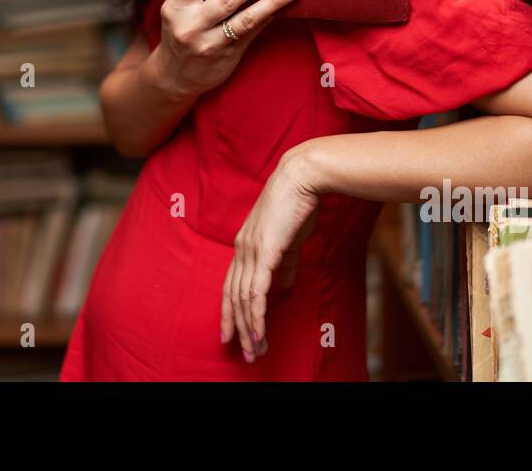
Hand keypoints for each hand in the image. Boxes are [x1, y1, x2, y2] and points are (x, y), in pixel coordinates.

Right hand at [144, 0, 298, 99]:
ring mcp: (210, 43)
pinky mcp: (227, 56)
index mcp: (175, 6)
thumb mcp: (180, 9)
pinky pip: (252, 33)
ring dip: (271, 3)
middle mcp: (191, 25)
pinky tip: (282, 8)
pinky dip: (268, 18)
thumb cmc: (181, 31)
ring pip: (245, 20)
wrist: (174, 76)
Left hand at [221, 146, 320, 362]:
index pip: (231, 284)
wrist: (302, 177)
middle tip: (245, 354)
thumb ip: (283, 263)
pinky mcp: (264, 252)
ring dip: (248, 328)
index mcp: (245, 244)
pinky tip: (258, 332)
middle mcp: (242, 249)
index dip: (229, 310)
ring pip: (242, 299)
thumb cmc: (298, 203)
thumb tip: (281, 286)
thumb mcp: (289, 239)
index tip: (230, 333)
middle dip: (237, 327)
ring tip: (255, 351)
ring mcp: (250, 250)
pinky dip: (255, 316)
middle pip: (233, 296)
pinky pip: (256, 292)